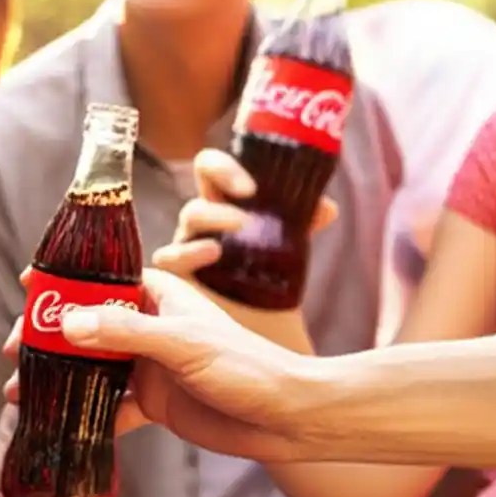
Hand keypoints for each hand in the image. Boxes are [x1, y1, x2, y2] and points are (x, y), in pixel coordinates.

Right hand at [44, 268, 317, 460]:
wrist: (285, 418)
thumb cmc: (245, 366)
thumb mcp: (181, 344)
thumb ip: (124, 334)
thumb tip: (67, 326)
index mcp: (159, 296)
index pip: (102, 279)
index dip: (63, 281)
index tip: (28, 285)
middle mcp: (149, 327)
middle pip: (86, 324)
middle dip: (48, 337)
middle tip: (15, 349)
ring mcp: (148, 365)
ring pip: (91, 367)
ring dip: (57, 377)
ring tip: (18, 392)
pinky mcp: (153, 403)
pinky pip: (108, 407)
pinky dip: (82, 414)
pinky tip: (53, 424)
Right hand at [152, 149, 336, 277]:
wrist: (258, 328)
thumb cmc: (267, 276)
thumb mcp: (289, 247)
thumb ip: (303, 224)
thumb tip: (327, 207)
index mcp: (224, 204)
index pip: (211, 169)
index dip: (224, 168)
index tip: (251, 187)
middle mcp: (203, 221)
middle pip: (201, 186)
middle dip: (221, 185)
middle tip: (248, 198)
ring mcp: (187, 245)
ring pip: (189, 217)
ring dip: (213, 217)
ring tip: (238, 229)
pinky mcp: (176, 274)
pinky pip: (168, 256)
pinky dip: (187, 252)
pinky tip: (211, 252)